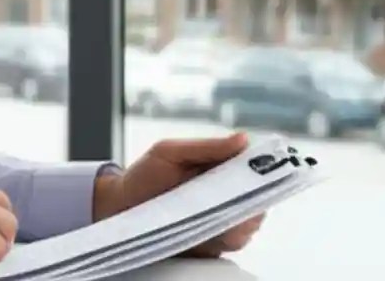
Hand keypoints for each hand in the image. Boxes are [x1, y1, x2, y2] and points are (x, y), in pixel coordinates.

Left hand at [92, 132, 264, 256]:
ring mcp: (221, 221)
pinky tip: (213, 232)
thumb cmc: (144, 176)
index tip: (263, 173)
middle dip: (254, 200)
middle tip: (240, 199)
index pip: (256, 171)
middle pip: (259, 201)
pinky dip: (226, 239)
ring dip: (240, 221)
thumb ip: (206, 147)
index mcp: (221, 170)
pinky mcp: (211, 244)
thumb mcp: (169, 152)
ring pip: (248, 226)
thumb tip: (243, 139)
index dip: (266, 172)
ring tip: (221, 215)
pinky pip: (231, 245)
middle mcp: (226, 197)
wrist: (118, 208)